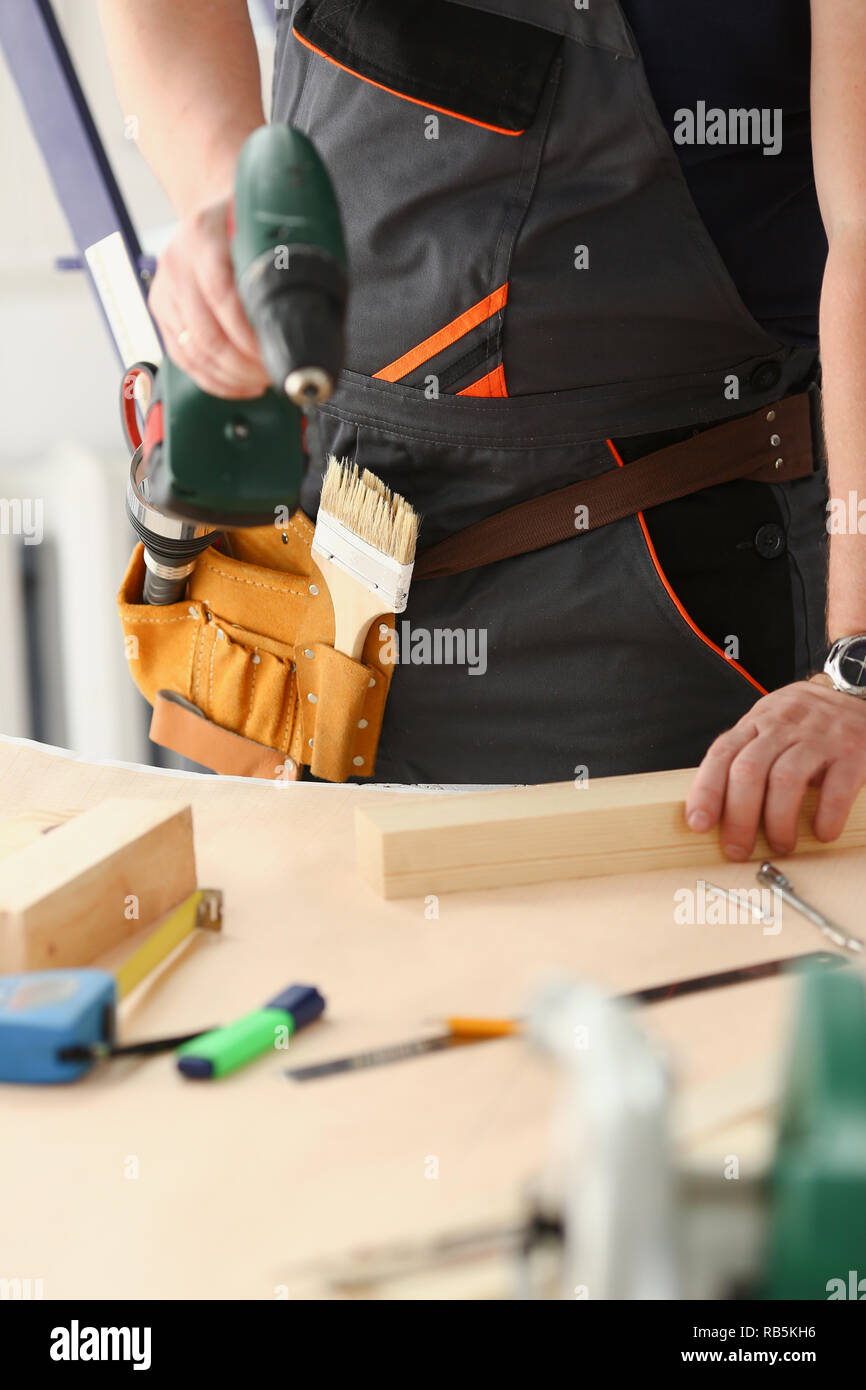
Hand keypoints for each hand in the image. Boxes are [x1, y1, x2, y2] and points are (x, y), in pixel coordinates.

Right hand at [149, 196, 268, 398]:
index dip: (249, 336)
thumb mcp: (269, 231)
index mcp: (204, 236)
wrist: (213, 210)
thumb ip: (285, 268)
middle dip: (244, 366)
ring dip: (230, 377)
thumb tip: (315, 322)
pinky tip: (238, 384)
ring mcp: (165, 288)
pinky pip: (182, 358)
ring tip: (260, 382)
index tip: (275, 352)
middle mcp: (178, 262)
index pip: (222, 297)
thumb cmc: (249, 225)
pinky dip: (212, 379)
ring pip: (192, 351)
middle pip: (207, 334)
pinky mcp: (160, 310)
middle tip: (272, 374)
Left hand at [686, 676, 865, 857]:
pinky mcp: (853, 751)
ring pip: (785, 780)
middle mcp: (784, 726)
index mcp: (757, 722)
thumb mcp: (771, 726)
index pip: (721, 754)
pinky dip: (826, 816)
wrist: (858, 698)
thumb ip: (746, 755)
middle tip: (739, 848)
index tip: (698, 823)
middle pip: (748, 771)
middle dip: (739, 817)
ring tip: (781, 845)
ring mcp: (819, 737)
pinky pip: (835, 788)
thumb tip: (715, 807)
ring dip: (778, 821)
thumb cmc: (808, 723)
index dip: (706, 790)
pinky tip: (822, 832)